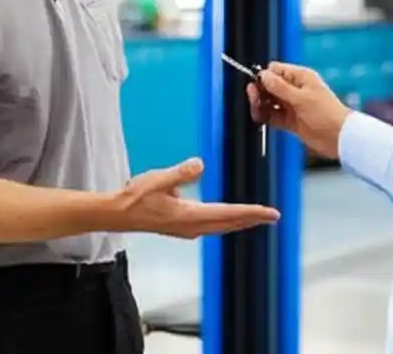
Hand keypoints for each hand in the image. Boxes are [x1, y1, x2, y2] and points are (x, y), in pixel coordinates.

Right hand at [112, 157, 279, 238]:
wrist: (118, 214)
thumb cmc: (136, 197)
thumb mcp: (157, 179)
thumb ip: (180, 173)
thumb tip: (200, 164)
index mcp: (189, 215)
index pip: (228, 213)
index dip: (251, 212)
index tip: (269, 213)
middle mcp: (192, 226)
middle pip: (230, 223)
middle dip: (252, 219)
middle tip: (273, 216)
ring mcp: (188, 229)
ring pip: (222, 227)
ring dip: (241, 222)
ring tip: (258, 218)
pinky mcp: (183, 227)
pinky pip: (213, 226)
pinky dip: (228, 222)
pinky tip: (230, 218)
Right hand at [247, 62, 350, 159]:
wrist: (339, 138)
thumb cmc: (326, 114)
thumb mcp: (301, 98)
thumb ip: (280, 87)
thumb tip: (263, 75)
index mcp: (300, 78)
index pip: (276, 70)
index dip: (265, 76)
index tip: (258, 85)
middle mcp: (295, 90)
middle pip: (269, 86)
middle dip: (260, 92)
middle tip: (255, 99)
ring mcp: (292, 105)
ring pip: (269, 101)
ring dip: (261, 105)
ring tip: (257, 111)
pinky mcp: (290, 120)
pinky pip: (273, 116)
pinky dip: (265, 116)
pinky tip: (260, 117)